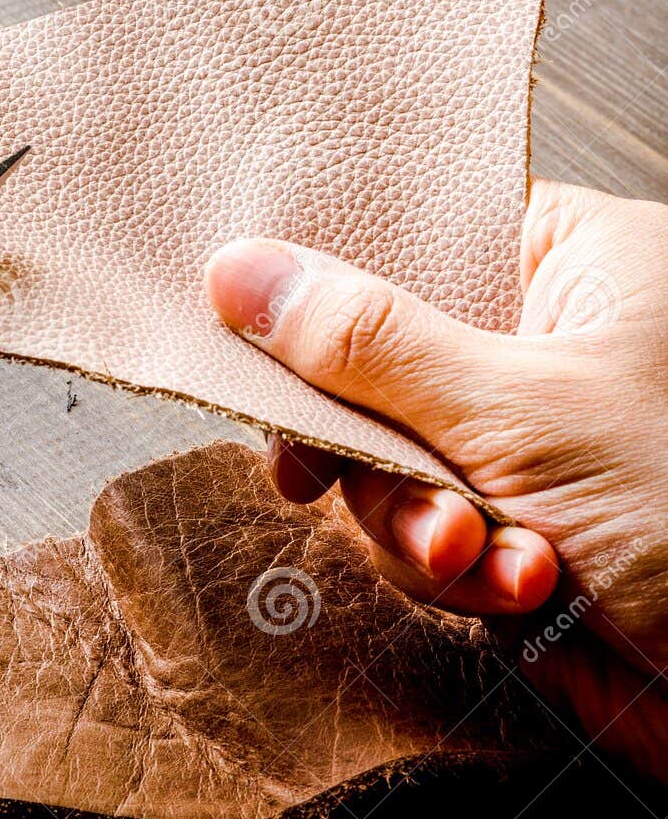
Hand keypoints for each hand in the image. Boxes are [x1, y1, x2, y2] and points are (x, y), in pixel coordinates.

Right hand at [205, 181, 667, 782]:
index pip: (421, 226)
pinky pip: (428, 527)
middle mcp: (551, 341)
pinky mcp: (523, 523)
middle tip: (356, 477)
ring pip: (392, 458)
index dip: (331, 268)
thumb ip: (369, 346)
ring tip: (485, 559)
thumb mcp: (519, 415)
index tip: (247, 312)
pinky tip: (526, 591)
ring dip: (420, 523)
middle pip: (379, 355)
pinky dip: (459, 570)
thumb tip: (242, 273)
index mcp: (577, 264)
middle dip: (378, 445)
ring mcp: (535, 438)